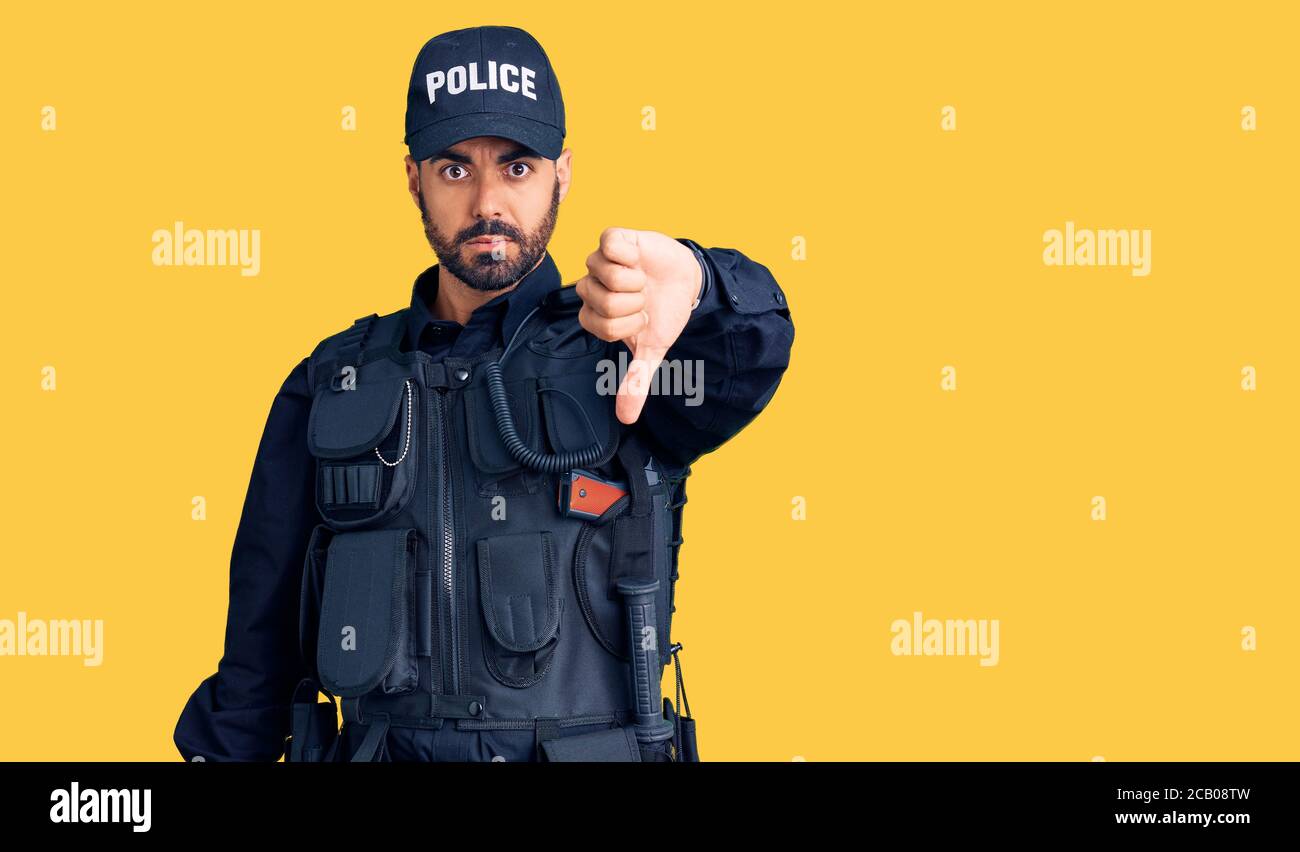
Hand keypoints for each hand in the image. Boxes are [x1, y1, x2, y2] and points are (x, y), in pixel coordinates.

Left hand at [574, 228, 702, 423]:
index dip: (626, 324)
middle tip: (643, 298)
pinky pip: (610, 244)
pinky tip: (639, 260)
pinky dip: (630, 256)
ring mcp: (600, 262)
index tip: (640, 320)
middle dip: (633, 303)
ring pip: (605, 273)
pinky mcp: (614, 239)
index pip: (599, 325)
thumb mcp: (651, 350)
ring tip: (642, 279)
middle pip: (602, 301)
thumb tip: (626, 419)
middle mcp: (591, 287)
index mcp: (594, 314)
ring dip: (634, 280)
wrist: (686, 282)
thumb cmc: (664, 314)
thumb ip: (636, 382)